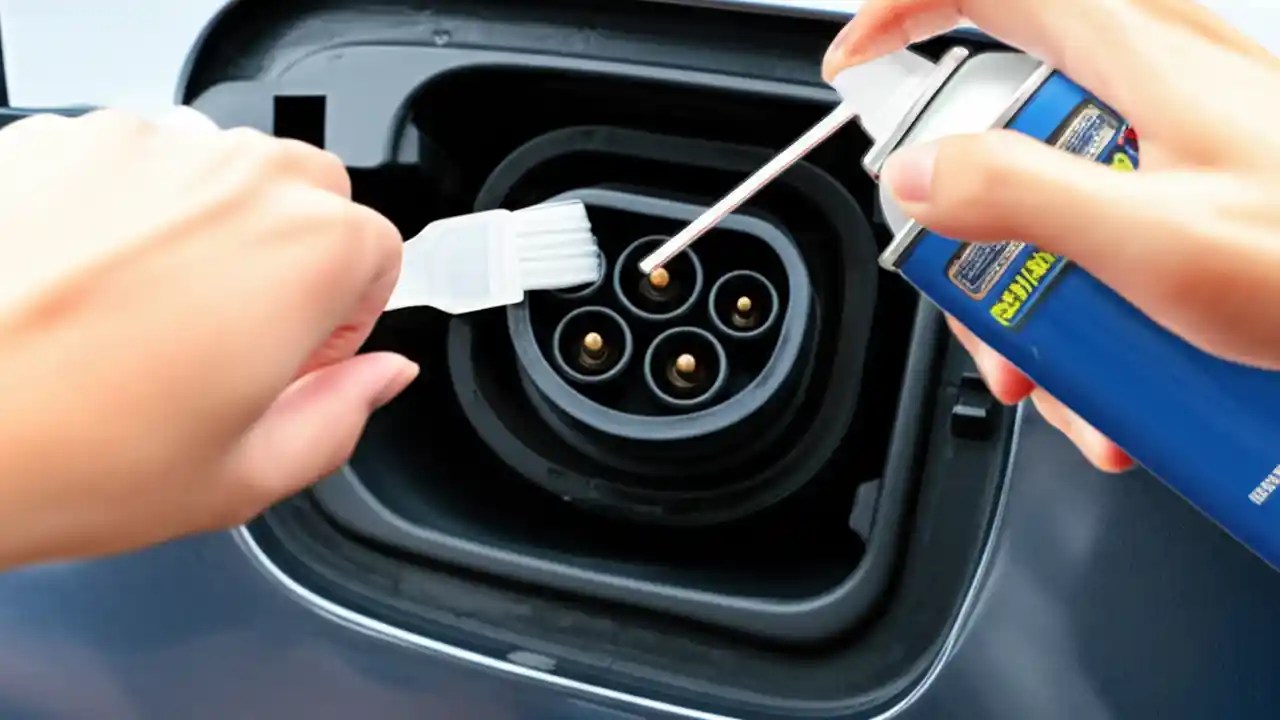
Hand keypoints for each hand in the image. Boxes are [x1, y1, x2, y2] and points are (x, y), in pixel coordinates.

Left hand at [0, 109, 411, 567]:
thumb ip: (342, 417)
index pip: (382, 253)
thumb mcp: (244, 477)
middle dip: (293, 258)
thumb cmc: (66, 454)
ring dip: (210, 231)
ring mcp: (138, 147)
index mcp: (306, 251)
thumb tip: (381, 378)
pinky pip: (125, 166)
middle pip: (309, 193)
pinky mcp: (53, 138)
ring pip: (217, 172)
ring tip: (146, 320)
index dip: (349, 319)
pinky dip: (123, 214)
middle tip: (233, 339)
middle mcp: (232, 176)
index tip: (301, 360)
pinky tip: (85, 290)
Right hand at [823, 0, 1279, 472]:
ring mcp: (1177, 137)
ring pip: (1047, 187)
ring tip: (1061, 372)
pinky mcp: (1198, 185)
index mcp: (1136, 55)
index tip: (854, 75)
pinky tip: (1112, 371)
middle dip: (967, 226)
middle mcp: (1153, 80)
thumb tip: (915, 177)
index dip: (902, 13)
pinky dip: (1085, 300)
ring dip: (1029, 289)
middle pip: (1000, 116)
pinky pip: (1102, 225)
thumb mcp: (1156, 243)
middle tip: (976, 298)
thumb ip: (1018, 196)